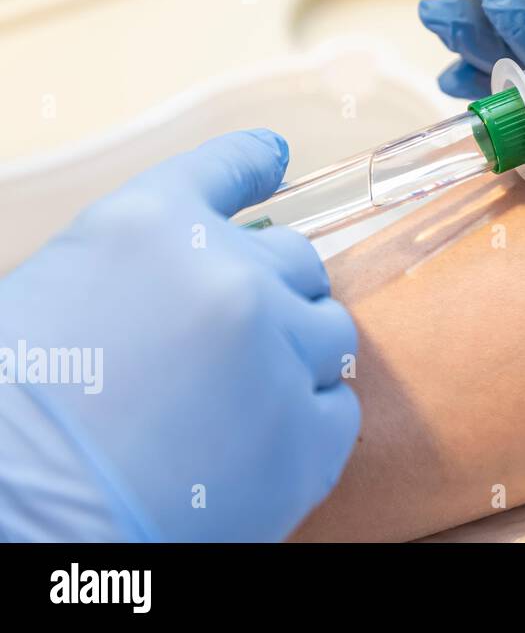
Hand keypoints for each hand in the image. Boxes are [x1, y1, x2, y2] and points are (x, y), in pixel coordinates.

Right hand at [0, 130, 358, 540]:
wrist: (20, 523)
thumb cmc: (12, 415)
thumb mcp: (51, 296)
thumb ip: (139, 269)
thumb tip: (191, 274)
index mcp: (153, 227)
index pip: (224, 170)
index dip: (252, 162)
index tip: (273, 156)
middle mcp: (232, 275)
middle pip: (296, 261)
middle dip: (273, 292)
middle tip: (232, 341)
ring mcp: (280, 352)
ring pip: (329, 333)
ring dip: (296, 356)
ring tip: (239, 404)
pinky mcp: (310, 435)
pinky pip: (338, 410)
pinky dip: (306, 425)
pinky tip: (255, 450)